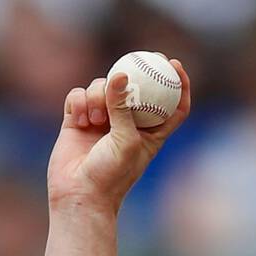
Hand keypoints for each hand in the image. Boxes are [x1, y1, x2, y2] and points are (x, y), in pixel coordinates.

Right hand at [46, 57, 190, 213]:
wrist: (80, 194)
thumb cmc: (112, 174)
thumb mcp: (126, 140)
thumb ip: (123, 107)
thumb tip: (121, 75)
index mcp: (151, 133)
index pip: (172, 106)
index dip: (177, 85)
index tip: (175, 65)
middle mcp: (127, 124)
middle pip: (133, 88)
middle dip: (132, 74)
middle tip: (132, 61)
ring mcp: (102, 120)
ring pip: (102, 88)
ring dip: (97, 96)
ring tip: (95, 118)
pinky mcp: (77, 119)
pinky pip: (78, 96)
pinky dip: (79, 102)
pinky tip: (79, 120)